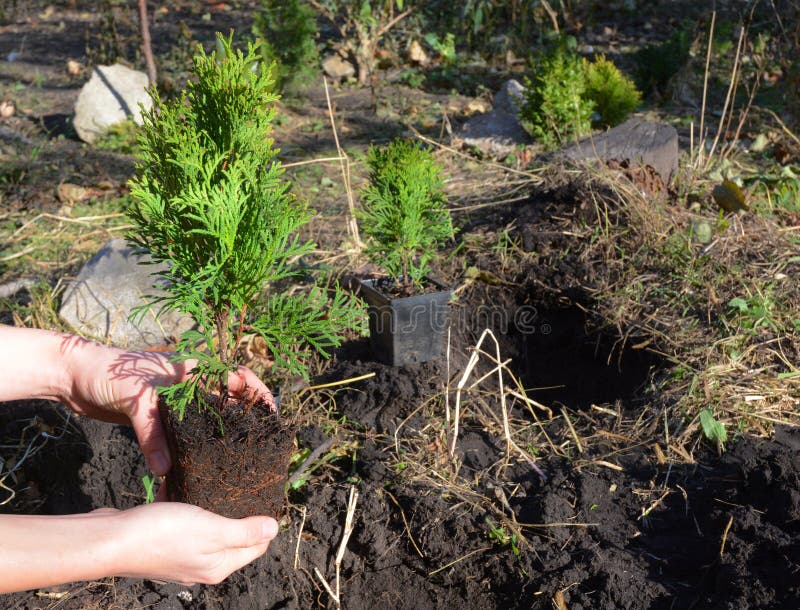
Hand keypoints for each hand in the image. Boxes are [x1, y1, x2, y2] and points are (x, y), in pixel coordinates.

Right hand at [0, 503, 278, 591]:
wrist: (109, 539)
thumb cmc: (161, 534)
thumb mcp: (212, 531)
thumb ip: (244, 532)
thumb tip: (274, 530)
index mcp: (218, 566)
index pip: (255, 547)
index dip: (263, 523)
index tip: (264, 496)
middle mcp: (202, 565)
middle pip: (233, 538)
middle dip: (238, 513)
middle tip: (241, 485)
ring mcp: (181, 555)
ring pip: (208, 528)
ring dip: (212, 507)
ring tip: (214, 483)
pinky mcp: (162, 543)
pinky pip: (184, 521)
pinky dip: (187, 506)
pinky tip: (184, 489)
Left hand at [62, 336, 273, 474]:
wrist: (71, 375)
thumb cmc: (108, 372)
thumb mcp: (137, 400)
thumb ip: (154, 434)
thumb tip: (166, 471)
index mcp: (192, 368)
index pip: (237, 376)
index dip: (258, 393)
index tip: (272, 413)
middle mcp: (188, 384)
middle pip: (227, 400)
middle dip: (245, 418)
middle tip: (260, 443)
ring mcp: (174, 401)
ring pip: (206, 419)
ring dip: (219, 434)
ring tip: (236, 457)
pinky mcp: (157, 418)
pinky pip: (183, 432)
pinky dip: (192, 446)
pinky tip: (199, 463)